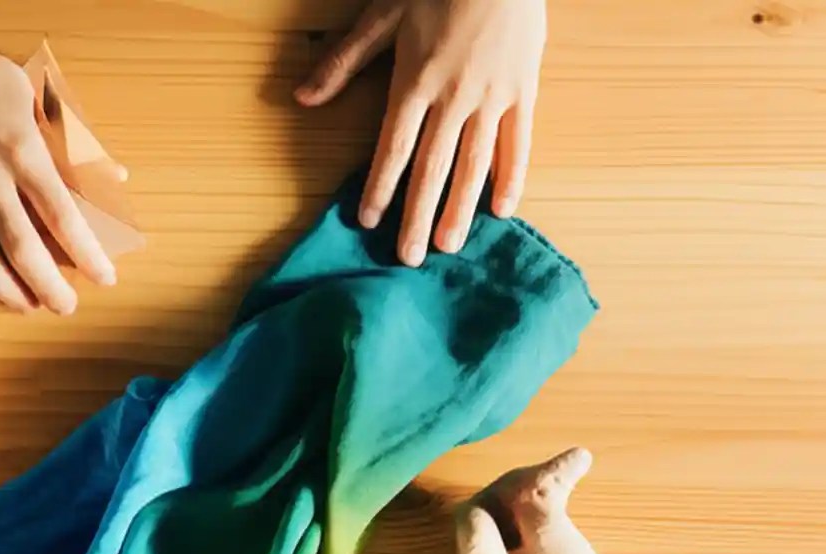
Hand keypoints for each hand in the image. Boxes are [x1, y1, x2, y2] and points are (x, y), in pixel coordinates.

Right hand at [0, 34, 115, 314]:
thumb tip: (116, 178)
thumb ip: (75, 145)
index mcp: (23, 152)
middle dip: (48, 286)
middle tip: (67, 308)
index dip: (86, 254)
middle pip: (21, 247)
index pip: (62, 217)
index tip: (105, 279)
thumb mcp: (38, 102)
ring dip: (8, 290)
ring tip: (30, 307)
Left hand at [297, 0, 545, 266]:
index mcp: (414, 82)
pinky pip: (519, 143)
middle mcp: (454, 98)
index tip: (366, 220)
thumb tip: (302, 98)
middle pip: (431, 168)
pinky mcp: (524, 91)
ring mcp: (492, 97)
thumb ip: (343, 61)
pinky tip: (502, 210)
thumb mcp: (383, 14)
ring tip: (450, 247)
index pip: (393, 147)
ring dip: (460, 208)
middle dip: (418, 215)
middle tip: (409, 257)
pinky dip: (512, 177)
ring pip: (474, 164)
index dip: (379, 186)